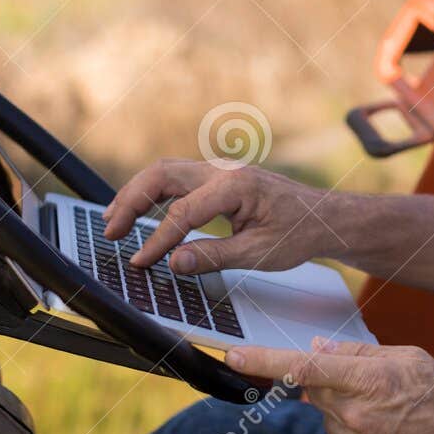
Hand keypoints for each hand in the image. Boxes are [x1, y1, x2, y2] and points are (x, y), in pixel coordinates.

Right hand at [104, 158, 338, 274]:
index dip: (157, 240)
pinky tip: (138, 212)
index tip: (139, 262)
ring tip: (112, 221)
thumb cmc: (299, 232)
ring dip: (136, 194)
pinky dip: (152, 194)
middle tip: (110, 232)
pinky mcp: (217, 180)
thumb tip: (173, 263)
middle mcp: (224, 171)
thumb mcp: (260, 253)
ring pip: (165, 172)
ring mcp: (219, 171)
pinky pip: (177, 180)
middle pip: (162, 175)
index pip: (183, 212)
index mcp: (236, 185)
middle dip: (131, 201)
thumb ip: (214, 257)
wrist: (323, 217)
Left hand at [228, 339, 433, 433]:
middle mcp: (356, 417)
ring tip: (388, 419)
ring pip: (328, 419)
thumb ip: (358, 353)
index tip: (232, 353)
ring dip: (345, 413)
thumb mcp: (408, 359)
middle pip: (316, 391)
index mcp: (369, 381)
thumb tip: (317, 349)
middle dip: (333, 385)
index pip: (302, 368)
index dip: (262, 361)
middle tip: (371, 389)